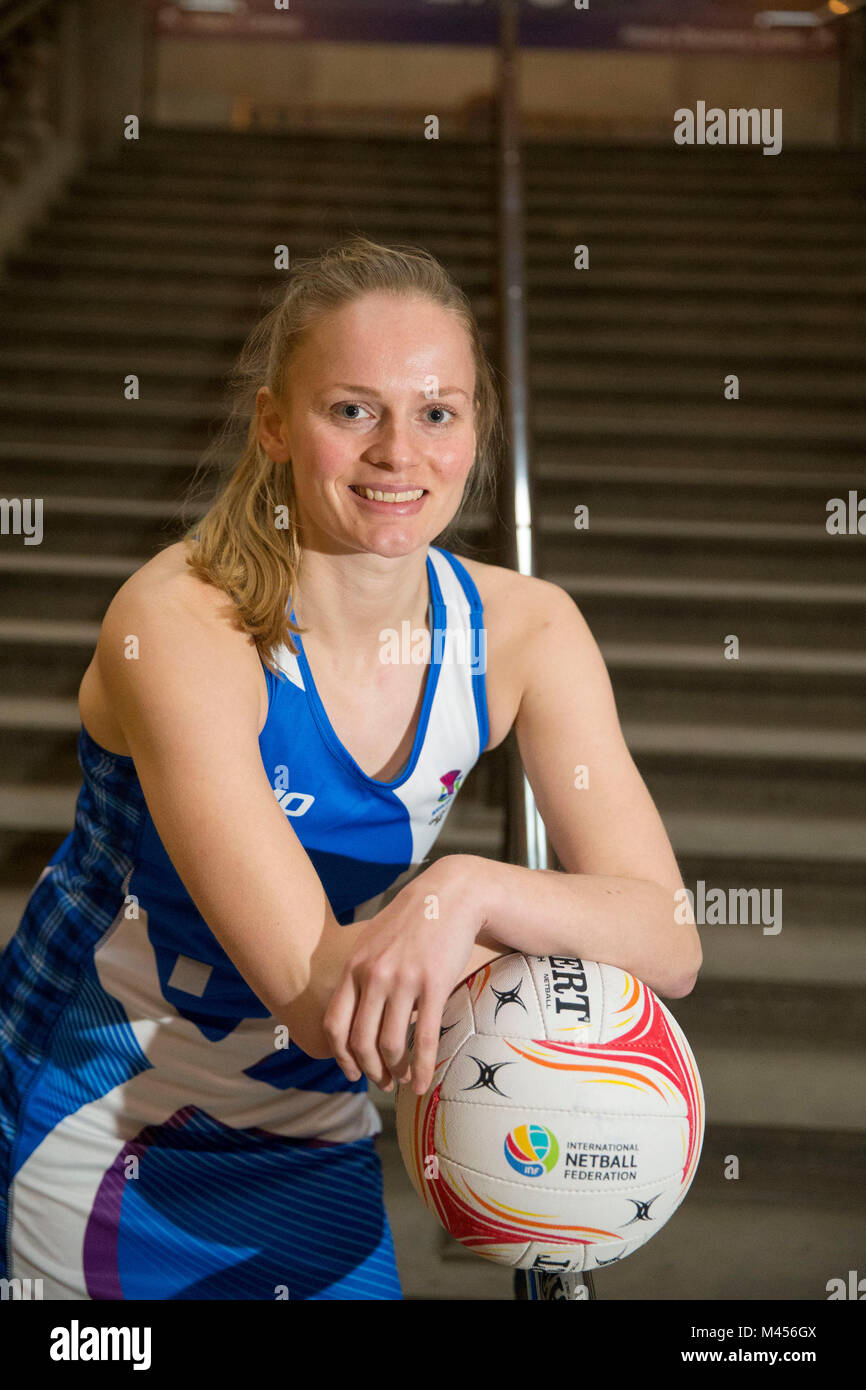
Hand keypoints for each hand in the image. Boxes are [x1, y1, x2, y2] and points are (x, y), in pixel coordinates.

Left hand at [322, 855, 485, 1095]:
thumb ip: (361, 972)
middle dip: (369, 1070)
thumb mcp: (373, 939)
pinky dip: (422, 1068)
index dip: (341, 1056)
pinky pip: (423, 1039)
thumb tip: (355, 1007)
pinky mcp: (434, 985)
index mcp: (355, 967)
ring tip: (403, 1079)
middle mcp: (374, 976)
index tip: (352, 1072)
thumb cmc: (412, 919)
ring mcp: (403, 981)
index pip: (335, 1024)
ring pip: (390, 1044)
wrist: (450, 894)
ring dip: (395, 1071)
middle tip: (381, 1082)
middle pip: (360, 1041)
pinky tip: (423, 1082)